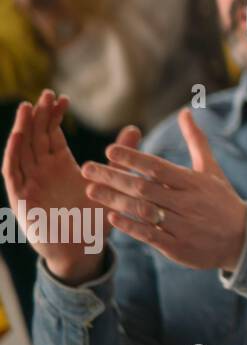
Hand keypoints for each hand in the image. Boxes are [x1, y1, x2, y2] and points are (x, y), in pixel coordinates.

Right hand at [2, 90, 139, 283]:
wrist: (83, 250)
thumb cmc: (95, 219)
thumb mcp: (112, 182)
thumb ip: (121, 157)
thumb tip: (135, 127)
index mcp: (60, 166)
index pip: (52, 135)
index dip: (54, 116)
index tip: (62, 97)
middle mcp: (42, 172)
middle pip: (34, 138)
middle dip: (38, 115)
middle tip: (45, 93)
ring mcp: (29, 184)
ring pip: (21, 150)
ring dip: (21, 129)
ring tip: (26, 107)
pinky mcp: (21, 199)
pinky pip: (12, 174)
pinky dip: (12, 155)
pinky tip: (16, 136)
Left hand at [82, 109, 246, 272]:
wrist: (242, 238)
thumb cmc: (222, 199)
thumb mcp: (210, 169)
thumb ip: (196, 140)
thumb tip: (185, 112)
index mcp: (193, 182)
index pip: (158, 167)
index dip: (133, 158)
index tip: (109, 150)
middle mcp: (186, 202)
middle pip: (144, 188)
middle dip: (113, 177)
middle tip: (87, 169)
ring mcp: (182, 225)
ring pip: (143, 211)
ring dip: (114, 200)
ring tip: (90, 190)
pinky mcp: (177, 246)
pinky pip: (149, 235)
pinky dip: (129, 226)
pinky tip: (111, 217)